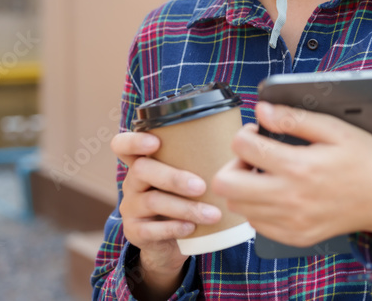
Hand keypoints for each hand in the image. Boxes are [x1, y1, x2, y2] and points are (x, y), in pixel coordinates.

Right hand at [110, 132, 221, 296]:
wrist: (171, 243)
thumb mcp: (192, 175)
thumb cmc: (187, 198)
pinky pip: (151, 229)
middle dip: (173, 177)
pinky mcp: (135, 232)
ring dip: (185, 207)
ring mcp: (131, 207)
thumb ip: (209, 154)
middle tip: (201, 186)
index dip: (134, 141)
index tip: (155, 142)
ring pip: (152, 201)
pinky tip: (191, 228)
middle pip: (142, 170)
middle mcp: (133, 182)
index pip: (123, 145)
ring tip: (212, 214)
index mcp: (144, 161)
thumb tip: (248, 128)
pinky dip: (173, 228)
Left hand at [211, 101, 371, 252]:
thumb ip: (295, 118)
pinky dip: (259, 208)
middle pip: (226, 184)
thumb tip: (262, 110)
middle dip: (234, 163)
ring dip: (244, 187)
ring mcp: (291, 222)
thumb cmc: (364, 159)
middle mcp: (290, 198)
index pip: (242, 146)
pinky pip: (256, 225)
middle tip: (255, 157)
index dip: (246, 133)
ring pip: (238, 206)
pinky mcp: (295, 236)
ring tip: (267, 174)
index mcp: (299, 166)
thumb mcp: (335, 129)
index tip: (259, 132)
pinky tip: (278, 194)